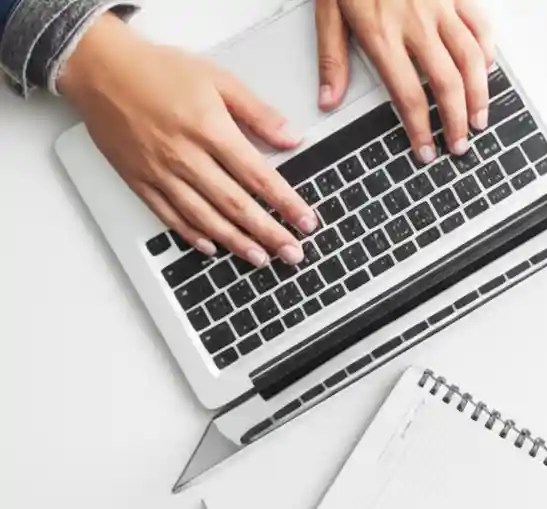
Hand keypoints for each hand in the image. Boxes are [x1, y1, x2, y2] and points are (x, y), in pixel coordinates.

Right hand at [59, 14, 317, 265]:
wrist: (98, 68)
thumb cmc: (157, 70)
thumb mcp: (218, 79)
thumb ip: (257, 112)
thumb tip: (292, 138)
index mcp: (209, 130)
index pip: (257, 176)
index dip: (285, 203)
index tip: (306, 221)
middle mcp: (185, 156)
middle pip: (235, 204)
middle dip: (268, 233)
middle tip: (292, 253)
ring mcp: (159, 172)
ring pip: (204, 218)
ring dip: (236, 242)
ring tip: (261, 259)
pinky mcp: (138, 180)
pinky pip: (169, 216)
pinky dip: (192, 235)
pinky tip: (212, 247)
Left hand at [316, 0, 494, 161]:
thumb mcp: (327, 9)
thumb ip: (332, 57)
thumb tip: (329, 99)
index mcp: (380, 33)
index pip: (406, 94)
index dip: (419, 129)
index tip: (425, 151)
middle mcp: (414, 23)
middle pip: (445, 84)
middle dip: (456, 122)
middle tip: (460, 145)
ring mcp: (439, 7)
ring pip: (470, 60)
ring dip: (479, 95)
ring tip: (480, 120)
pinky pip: (479, 24)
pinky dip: (487, 50)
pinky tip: (488, 69)